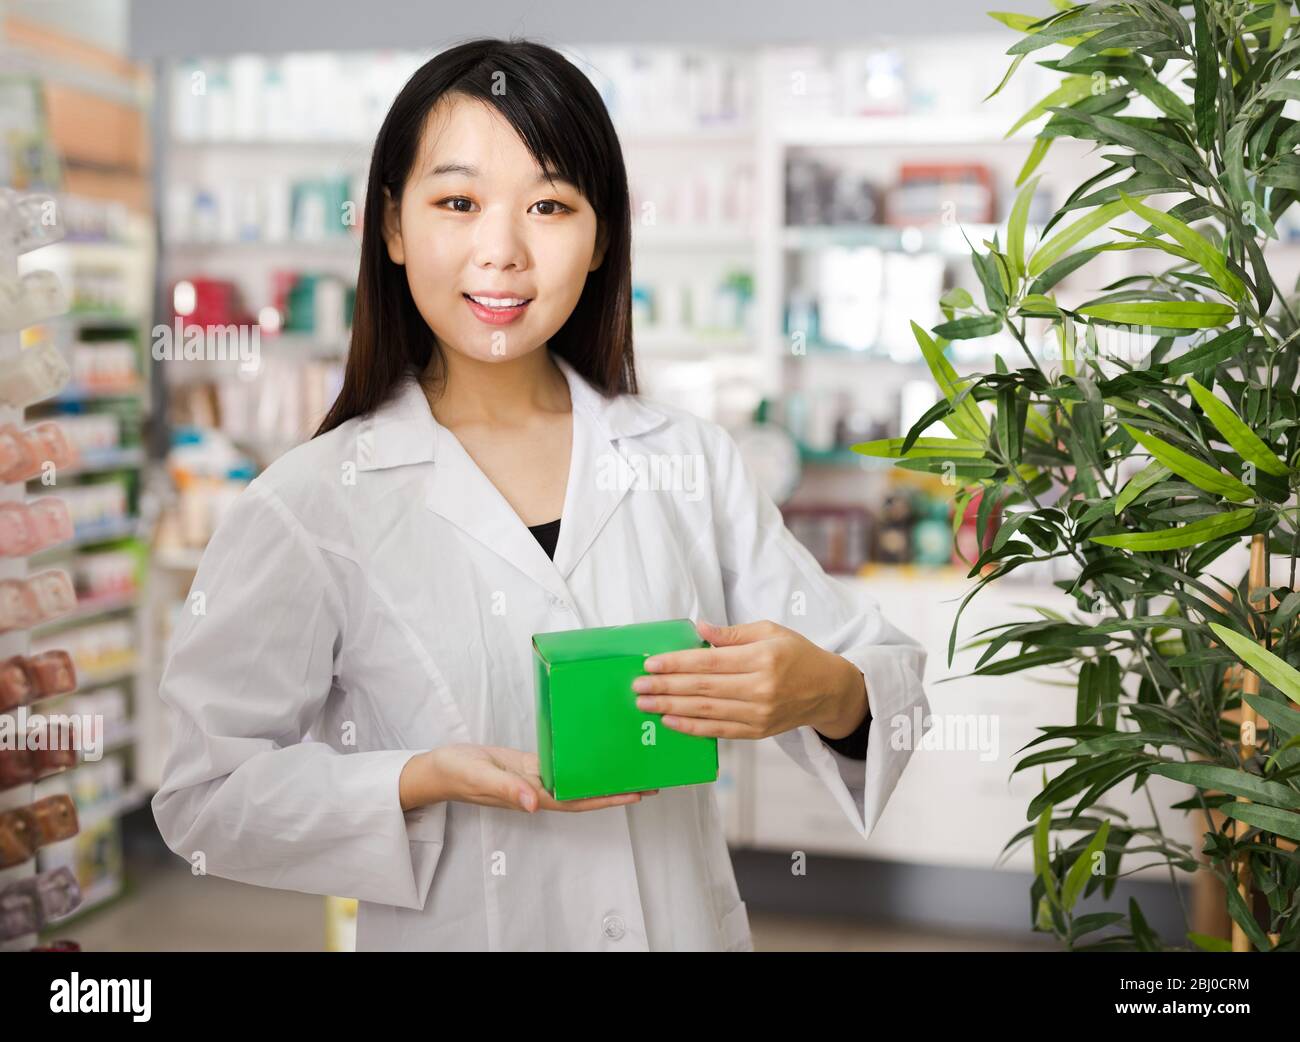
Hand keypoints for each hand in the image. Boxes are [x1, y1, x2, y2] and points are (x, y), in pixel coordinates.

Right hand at [400, 744, 658, 812]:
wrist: (438, 767)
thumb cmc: (456, 772)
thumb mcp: (480, 777)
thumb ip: (506, 789)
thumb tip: (535, 804)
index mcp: (531, 795)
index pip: (577, 800)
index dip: (607, 799)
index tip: (637, 793)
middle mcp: (539, 789)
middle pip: (585, 792)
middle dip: (616, 788)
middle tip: (651, 779)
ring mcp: (535, 778)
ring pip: (577, 777)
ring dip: (603, 773)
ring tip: (633, 763)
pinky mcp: (530, 764)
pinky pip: (562, 763)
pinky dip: (581, 758)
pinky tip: (597, 749)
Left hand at [632, 619, 869, 740]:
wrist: (828, 690)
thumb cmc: (797, 654)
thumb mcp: (770, 631)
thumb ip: (733, 633)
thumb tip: (699, 627)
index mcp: (762, 658)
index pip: (710, 662)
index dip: (677, 664)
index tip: (651, 664)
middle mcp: (760, 688)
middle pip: (703, 688)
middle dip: (666, 688)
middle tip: (637, 687)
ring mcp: (759, 713)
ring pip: (706, 712)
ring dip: (671, 709)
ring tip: (645, 704)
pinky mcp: (757, 732)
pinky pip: (718, 731)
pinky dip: (692, 728)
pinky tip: (670, 722)